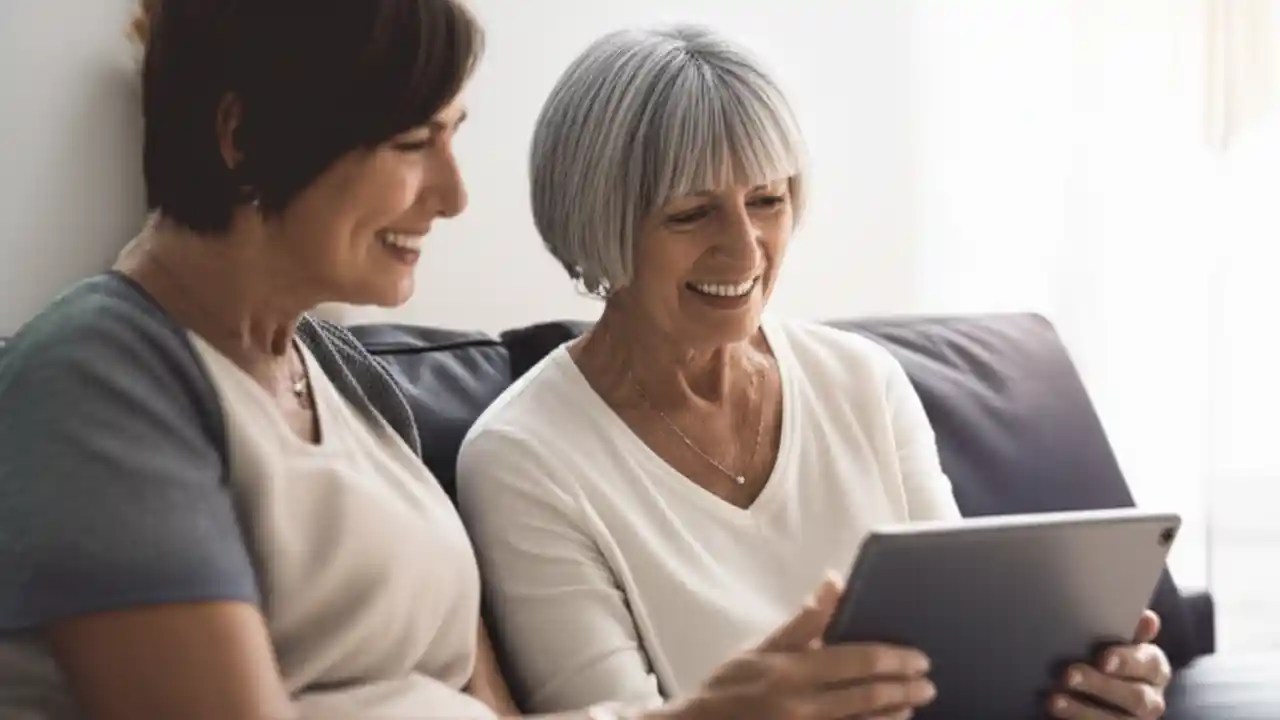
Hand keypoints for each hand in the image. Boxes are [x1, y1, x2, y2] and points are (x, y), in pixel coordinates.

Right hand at [676, 576, 935, 719]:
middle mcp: (803, 706)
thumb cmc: (729, 688)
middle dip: (904, 688)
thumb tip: (834, 582)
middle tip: (927, 683)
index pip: (856, 661)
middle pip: (868, 695)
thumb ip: (803, 621)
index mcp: (792, 671)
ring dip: (895, 715)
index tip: (919, 658)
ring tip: (913, 705)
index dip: (894, 658)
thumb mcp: (761, 649)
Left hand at [1048, 610, 1172, 718]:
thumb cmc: (1104, 658)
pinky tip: (1055, 716)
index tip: (1103, 659)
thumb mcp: (1115, 642)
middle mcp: (1151, 699)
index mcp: (1154, 669)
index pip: (1149, 663)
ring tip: (1053, 700)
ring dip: (1083, 711)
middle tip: (1068, 674)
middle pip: (1136, 696)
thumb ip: (1129, 631)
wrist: (1093, 693)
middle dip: (1100, 685)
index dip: (1127, 661)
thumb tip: (1147, 617)